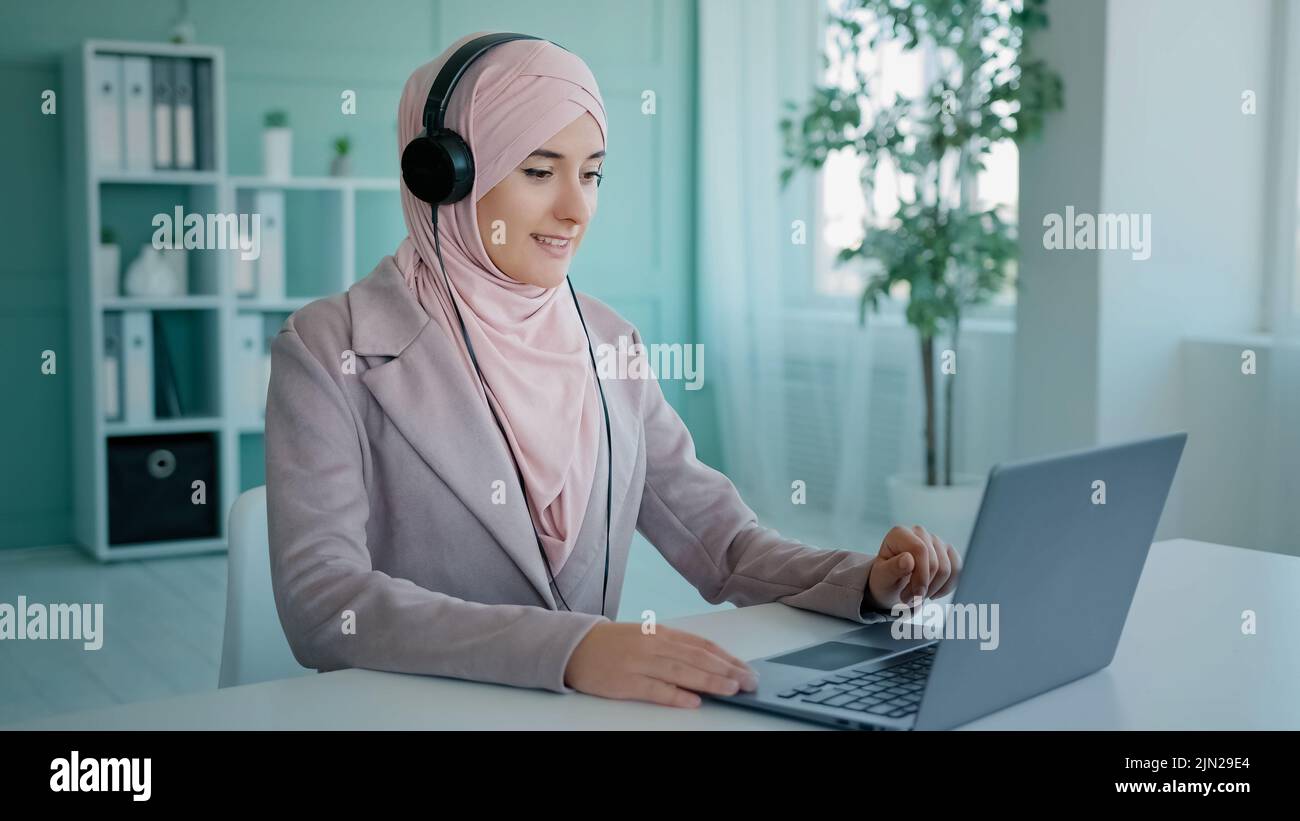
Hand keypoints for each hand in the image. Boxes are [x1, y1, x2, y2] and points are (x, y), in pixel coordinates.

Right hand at [563, 622, 758, 707]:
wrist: (575, 647)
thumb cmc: (614, 644)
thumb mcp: (647, 637)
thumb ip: (675, 649)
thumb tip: (709, 664)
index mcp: (661, 632)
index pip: (702, 645)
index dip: (727, 658)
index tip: (747, 669)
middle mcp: (653, 644)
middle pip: (697, 658)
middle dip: (727, 670)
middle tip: (749, 682)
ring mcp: (639, 663)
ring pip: (681, 672)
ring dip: (710, 681)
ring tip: (732, 689)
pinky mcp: (625, 682)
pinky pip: (655, 689)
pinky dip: (676, 695)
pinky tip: (694, 701)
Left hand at [866, 525, 961, 610]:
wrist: (892, 585)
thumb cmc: (885, 579)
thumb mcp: (882, 578)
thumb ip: (892, 568)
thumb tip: (908, 559)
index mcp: (899, 534)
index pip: (920, 550)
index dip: (920, 576)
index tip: (912, 596)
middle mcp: (919, 532)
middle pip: (934, 562)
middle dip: (924, 586)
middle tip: (910, 599)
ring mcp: (935, 541)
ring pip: (947, 569)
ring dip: (934, 589)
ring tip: (918, 596)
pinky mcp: (947, 551)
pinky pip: (957, 570)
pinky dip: (946, 587)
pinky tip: (933, 593)